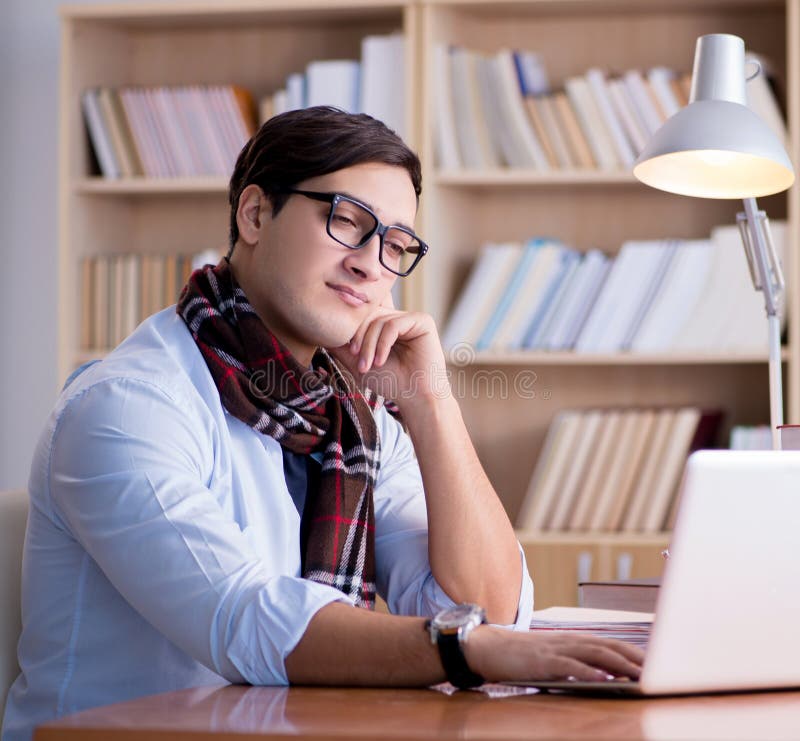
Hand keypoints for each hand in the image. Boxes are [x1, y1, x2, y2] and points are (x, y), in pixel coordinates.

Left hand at [330, 297, 449, 410]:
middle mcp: (398, 317)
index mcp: (385, 324)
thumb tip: (320, 330)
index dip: (353, 329)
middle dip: (359, 337)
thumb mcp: (357, 361)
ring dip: (369, 345)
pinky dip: (382, 344)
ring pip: (379, 321)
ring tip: (368, 365)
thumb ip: (341, 345)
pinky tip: (381, 361)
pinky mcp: (422, 321)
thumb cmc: (390, 382)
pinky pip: (393, 325)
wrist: (415, 397)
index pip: (362, 315)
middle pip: (369, 315)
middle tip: (357, 359)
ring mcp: (410, 318)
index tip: (349, 351)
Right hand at [464, 627, 644, 682]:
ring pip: (593, 653)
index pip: (608, 642)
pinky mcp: (543, 661)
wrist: (487, 647)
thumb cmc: (519, 655)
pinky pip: (570, 665)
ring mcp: (555, 649)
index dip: (632, 650)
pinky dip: (588, 671)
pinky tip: (603, 677)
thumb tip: (598, 673)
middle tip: (658, 668)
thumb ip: (572, 660)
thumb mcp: (549, 655)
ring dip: (619, 663)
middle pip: (607, 645)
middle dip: (634, 657)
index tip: (655, 661)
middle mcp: (567, 640)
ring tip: (639, 674)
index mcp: (570, 639)